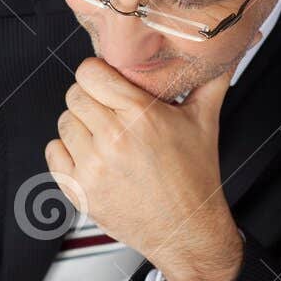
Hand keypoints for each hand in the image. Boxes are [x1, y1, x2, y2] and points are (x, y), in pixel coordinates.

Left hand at [45, 56, 245, 280]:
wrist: (186, 230)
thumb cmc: (194, 178)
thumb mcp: (205, 121)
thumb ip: (212, 79)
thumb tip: (226, 50)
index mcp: (140, 115)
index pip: (89, 73)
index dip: (97, 74)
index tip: (106, 82)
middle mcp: (113, 139)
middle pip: (74, 95)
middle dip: (90, 99)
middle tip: (108, 111)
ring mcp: (93, 167)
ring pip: (64, 123)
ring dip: (79, 126)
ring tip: (103, 136)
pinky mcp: (80, 190)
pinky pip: (53, 154)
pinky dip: (66, 152)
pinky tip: (90, 156)